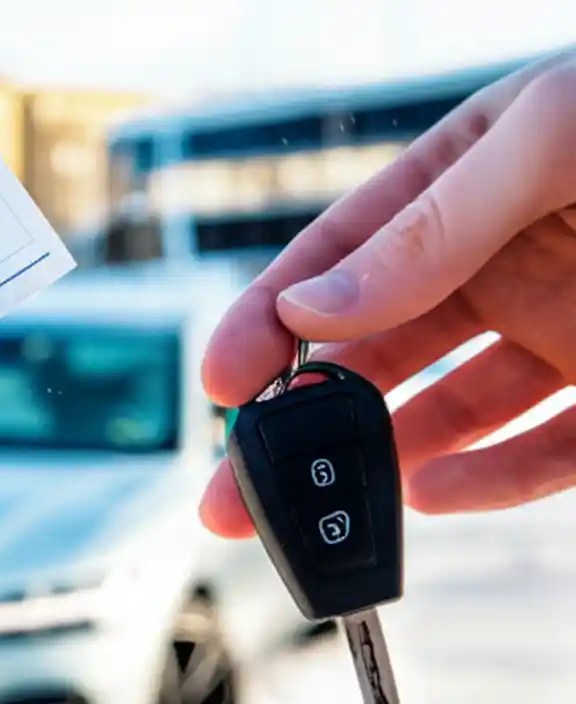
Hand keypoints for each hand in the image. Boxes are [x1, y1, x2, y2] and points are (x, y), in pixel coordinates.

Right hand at [200, 48, 575, 537]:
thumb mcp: (551, 140)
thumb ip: (429, 229)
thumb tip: (315, 307)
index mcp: (463, 179)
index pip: (337, 258)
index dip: (269, 318)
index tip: (224, 381)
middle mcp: (499, 258)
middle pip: (372, 349)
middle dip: (299, 416)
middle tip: (237, 481)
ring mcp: (558, 325)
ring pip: (446, 407)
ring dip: (383, 456)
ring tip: (333, 501)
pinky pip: (543, 448)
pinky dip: (490, 477)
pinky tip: (438, 492)